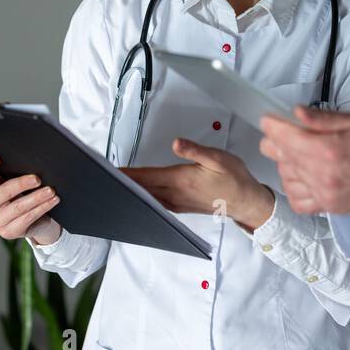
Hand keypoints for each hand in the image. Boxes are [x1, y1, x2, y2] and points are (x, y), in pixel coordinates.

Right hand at [0, 155, 61, 244]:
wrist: (30, 221)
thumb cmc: (20, 195)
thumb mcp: (13, 184)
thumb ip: (12, 173)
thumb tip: (30, 162)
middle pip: (3, 192)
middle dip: (21, 184)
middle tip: (37, 179)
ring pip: (18, 207)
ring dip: (37, 197)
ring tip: (51, 190)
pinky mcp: (8, 232)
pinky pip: (27, 218)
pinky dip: (42, 208)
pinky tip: (52, 201)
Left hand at [121, 138, 275, 230]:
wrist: (246, 202)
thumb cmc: (234, 179)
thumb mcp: (218, 158)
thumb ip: (195, 150)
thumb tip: (176, 143)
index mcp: (181, 180)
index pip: (146, 176)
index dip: (126, 174)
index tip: (110, 171)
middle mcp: (175, 194)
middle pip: (142, 188)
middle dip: (123, 183)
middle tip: (104, 178)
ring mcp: (177, 203)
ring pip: (147, 197)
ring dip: (131, 191)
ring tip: (115, 185)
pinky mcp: (181, 206)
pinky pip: (156, 203)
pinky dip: (143, 198)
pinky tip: (138, 196)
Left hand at [259, 106, 349, 214]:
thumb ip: (323, 118)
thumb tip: (296, 113)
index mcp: (327, 149)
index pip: (283, 136)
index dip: (272, 124)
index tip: (270, 119)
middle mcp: (320, 173)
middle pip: (279, 155)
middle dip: (277, 140)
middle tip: (286, 132)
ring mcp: (322, 193)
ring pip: (284, 176)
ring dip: (285, 162)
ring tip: (298, 153)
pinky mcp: (327, 207)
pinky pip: (296, 200)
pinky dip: (293, 187)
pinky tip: (302, 176)